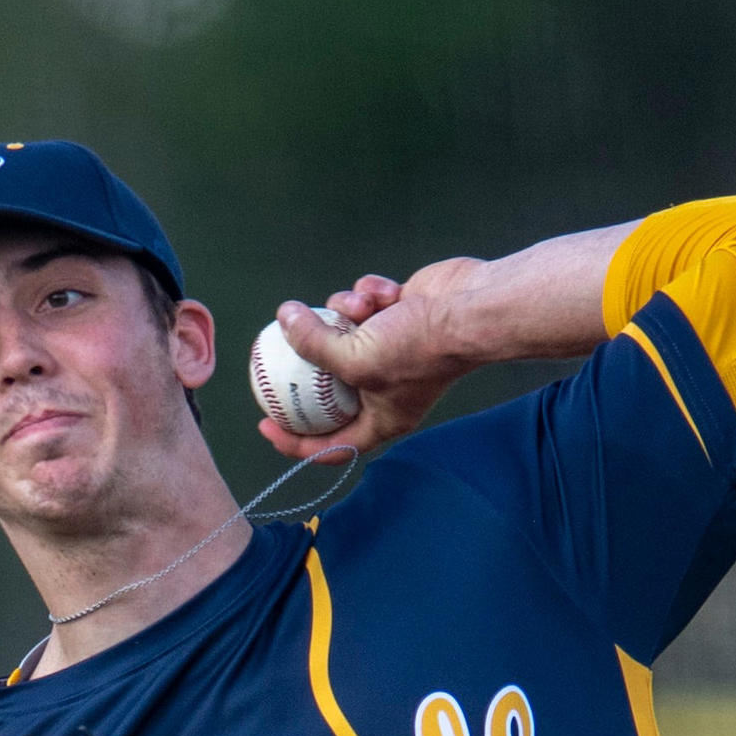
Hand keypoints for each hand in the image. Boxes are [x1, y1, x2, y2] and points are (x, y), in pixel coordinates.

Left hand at [256, 264, 485, 462]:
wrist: (470, 308)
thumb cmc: (419, 346)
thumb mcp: (354, 356)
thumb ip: (311, 344)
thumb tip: (282, 319)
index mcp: (382, 419)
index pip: (330, 444)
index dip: (294, 441)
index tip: (265, 422)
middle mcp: (386, 389)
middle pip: (331, 385)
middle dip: (310, 362)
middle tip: (273, 354)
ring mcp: (392, 349)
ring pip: (343, 331)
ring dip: (345, 312)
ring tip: (360, 305)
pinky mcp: (398, 315)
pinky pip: (365, 303)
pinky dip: (370, 294)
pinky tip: (385, 290)